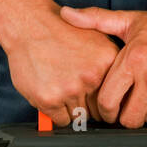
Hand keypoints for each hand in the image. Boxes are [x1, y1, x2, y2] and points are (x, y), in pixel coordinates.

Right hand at [0, 10, 118, 126]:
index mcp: (107, 62)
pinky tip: (53, 97)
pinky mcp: (49, 99)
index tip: (98, 100)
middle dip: (88, 106)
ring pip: (79, 116)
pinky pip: (61, 120)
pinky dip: (57, 114)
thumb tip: (117, 91)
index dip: (105, 100)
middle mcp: (92, 77)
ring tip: (61, 91)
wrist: (30, 25)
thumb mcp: (97, 37)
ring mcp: (70, 90)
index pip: (115, 96)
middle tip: (77, 96)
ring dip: (71, 109)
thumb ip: (109, 63)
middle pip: (98, 109)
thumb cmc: (60, 30)